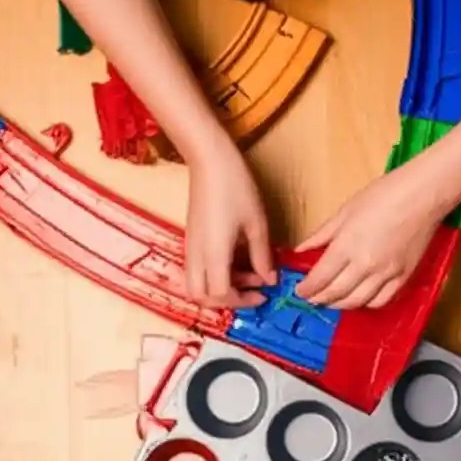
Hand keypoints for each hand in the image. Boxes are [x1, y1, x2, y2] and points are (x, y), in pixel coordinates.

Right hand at [185, 146, 276, 307]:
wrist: (208, 160)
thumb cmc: (235, 187)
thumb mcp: (256, 223)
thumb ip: (262, 256)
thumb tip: (269, 279)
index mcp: (213, 255)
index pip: (221, 295)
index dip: (243, 301)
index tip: (264, 294)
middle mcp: (196, 255)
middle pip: (201, 297)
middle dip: (227, 301)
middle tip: (252, 290)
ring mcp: (191, 247)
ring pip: (196, 284)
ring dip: (220, 288)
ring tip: (249, 274)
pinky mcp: (191, 238)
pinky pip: (197, 269)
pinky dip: (215, 274)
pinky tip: (236, 261)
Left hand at [294, 166, 446, 308]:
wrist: (423, 196)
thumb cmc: (384, 195)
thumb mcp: (345, 211)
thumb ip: (321, 234)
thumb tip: (302, 249)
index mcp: (347, 246)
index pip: (320, 278)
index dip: (307, 288)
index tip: (300, 290)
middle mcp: (365, 266)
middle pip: (336, 293)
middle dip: (320, 299)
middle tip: (312, 298)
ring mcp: (386, 274)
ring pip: (357, 301)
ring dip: (340, 305)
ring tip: (332, 300)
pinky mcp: (403, 277)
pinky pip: (381, 301)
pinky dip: (367, 304)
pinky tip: (360, 299)